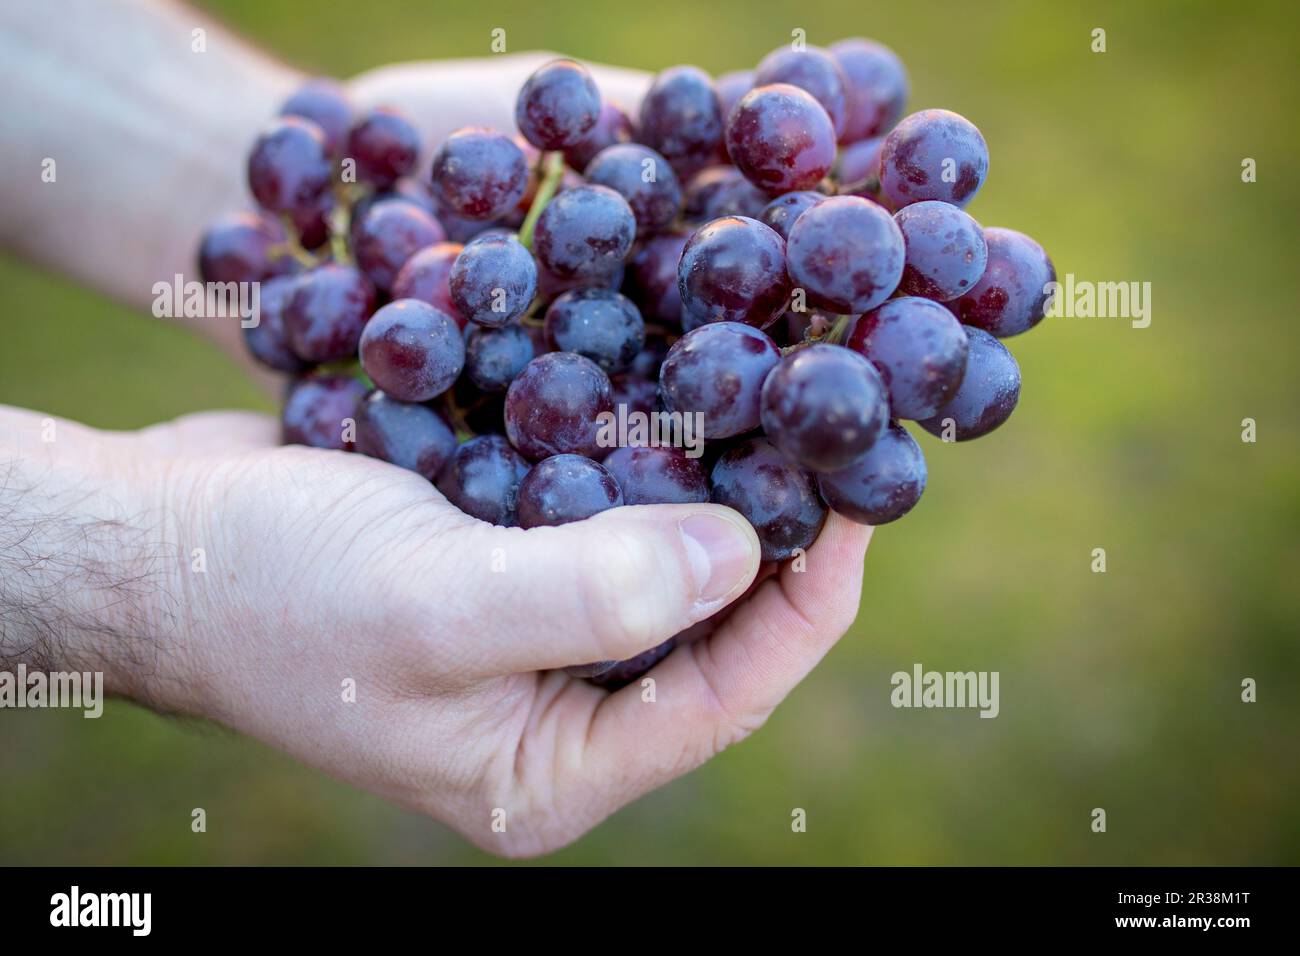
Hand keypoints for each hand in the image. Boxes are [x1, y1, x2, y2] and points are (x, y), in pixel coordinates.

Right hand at [1, 405, 869, 855]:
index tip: (861, 501)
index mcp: (556, 764)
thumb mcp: (435, 611)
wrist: (158, 541)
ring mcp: (537, 623)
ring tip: (777, 390)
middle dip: (774, 528)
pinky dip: (641, 445)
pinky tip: (677, 373)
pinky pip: (603, 501)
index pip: (728, 692)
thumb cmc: (275, 599)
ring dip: (714, 474)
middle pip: (710, 622)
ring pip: (664, 552)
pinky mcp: (508, 550)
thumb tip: (745, 550)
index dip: (808, 601)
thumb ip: (595, 596)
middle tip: (833, 429)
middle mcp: (562, 703)